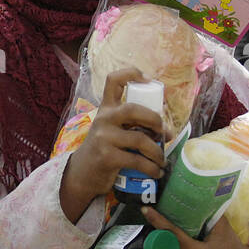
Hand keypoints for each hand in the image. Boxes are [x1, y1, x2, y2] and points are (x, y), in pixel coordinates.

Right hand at [59, 68, 166, 221]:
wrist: (82, 174)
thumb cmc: (104, 150)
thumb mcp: (111, 130)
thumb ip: (131, 124)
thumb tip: (166, 130)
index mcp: (106, 109)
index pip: (114, 80)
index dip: (132, 74)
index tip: (150, 82)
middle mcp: (103, 119)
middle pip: (132, 109)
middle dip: (154, 119)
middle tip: (162, 133)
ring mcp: (103, 138)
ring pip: (139, 139)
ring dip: (156, 152)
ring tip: (161, 160)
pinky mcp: (107, 157)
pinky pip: (137, 160)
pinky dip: (151, 168)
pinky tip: (156, 172)